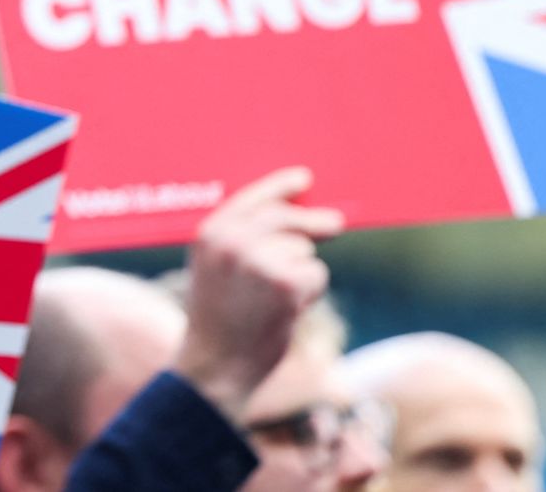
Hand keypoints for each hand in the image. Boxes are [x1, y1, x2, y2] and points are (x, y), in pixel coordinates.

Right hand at [172, 167, 343, 422]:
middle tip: (336, 224)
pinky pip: (315, 274)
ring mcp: (258, 261)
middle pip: (286, 218)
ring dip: (301, 272)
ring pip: (303, 249)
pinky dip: (309, 293)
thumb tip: (301, 219)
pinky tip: (285, 312)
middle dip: (314, 223)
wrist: (216, 365)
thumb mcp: (216, 270)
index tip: (304, 179)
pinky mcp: (285, 283)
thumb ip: (243, 240)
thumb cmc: (218, 320)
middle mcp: (231, 241)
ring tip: (274, 301)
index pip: (253, 198)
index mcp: (209, 233)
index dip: (281, 187)